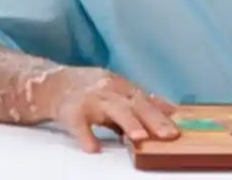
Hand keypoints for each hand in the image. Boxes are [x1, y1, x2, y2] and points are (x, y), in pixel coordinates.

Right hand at [44, 67, 179, 151]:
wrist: (55, 83)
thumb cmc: (92, 90)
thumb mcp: (119, 91)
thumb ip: (142, 103)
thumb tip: (170, 111)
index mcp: (123, 87)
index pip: (146, 100)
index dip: (162, 114)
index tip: (176, 129)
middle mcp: (110, 90)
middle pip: (135, 104)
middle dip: (152, 119)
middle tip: (167, 134)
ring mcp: (91, 99)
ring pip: (112, 110)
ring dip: (127, 123)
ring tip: (139, 137)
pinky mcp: (71, 112)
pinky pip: (79, 125)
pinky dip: (86, 136)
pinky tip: (93, 148)